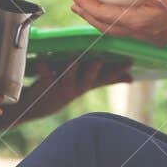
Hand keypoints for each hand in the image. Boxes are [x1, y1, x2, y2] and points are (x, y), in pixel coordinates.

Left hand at [15, 58, 131, 120]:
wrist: (35, 108)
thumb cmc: (64, 92)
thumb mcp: (85, 86)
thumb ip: (104, 79)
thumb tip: (131, 79)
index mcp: (86, 85)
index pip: (105, 78)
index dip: (117, 71)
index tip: (130, 62)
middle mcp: (76, 88)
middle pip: (89, 78)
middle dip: (94, 69)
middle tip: (99, 59)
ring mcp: (61, 88)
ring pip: (68, 76)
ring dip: (71, 68)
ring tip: (75, 58)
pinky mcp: (46, 86)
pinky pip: (45, 76)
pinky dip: (44, 68)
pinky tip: (43, 60)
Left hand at [67, 0, 166, 46]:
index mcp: (134, 20)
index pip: (100, 13)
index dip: (84, 3)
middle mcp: (137, 31)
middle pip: (103, 25)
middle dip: (86, 13)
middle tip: (75, 2)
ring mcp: (147, 36)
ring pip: (115, 29)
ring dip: (100, 19)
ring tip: (92, 10)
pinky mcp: (157, 36)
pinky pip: (128, 30)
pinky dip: (116, 22)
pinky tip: (122, 15)